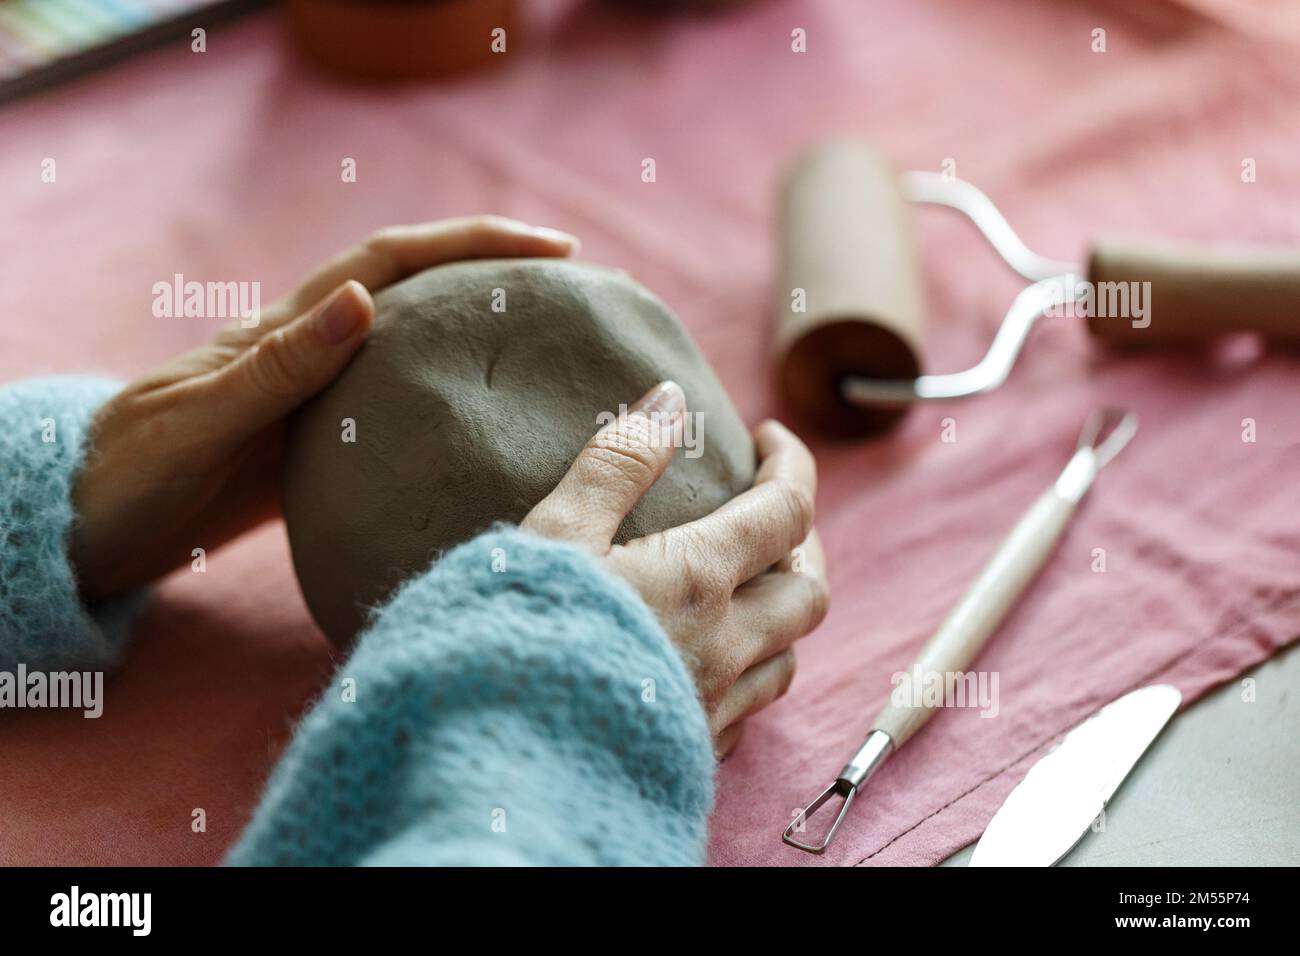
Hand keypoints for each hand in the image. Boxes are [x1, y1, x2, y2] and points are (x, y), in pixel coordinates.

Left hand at [71, 217, 578, 600]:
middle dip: (492, 277)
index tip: (553, 250)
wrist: (80, 526)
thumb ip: (278, 368)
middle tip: (575, 295)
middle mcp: (310, 354)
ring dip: (474, 337)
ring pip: (412, 350)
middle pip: (417, 293)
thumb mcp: (198, 422)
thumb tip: (362, 299)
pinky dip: (442, 405)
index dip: (473, 244)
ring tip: (545, 355)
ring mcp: (316, 400)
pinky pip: (393, 413)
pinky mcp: (314, 448)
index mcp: (287, 334)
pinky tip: (477, 433)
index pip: (393, 264)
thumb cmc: (126, 474)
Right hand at [523, 381, 828, 755]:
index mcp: (698, 579)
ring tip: (748, 587)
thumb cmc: (515, 637)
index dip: (791, 462)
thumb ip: (617, 462)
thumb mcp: (555, 533)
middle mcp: (724, 646)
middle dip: (804, 542)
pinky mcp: (689, 754)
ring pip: (787, 658)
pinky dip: (747, 676)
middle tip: (770, 512)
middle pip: (808, 590)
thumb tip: (670, 400)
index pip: (786, 509)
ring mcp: (712, 708)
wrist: (498, 764)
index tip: (770, 436)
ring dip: (782, 613)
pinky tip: (710, 664)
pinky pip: (747, 714)